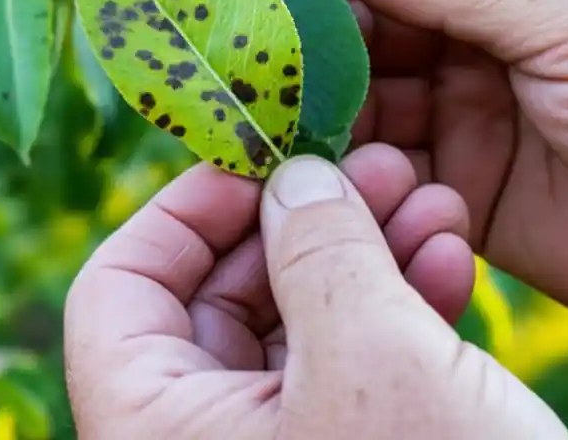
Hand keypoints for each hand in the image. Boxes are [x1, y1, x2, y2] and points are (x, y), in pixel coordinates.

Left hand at [65, 147, 567, 438]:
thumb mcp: (373, 361)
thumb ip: (321, 251)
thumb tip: (291, 177)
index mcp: (153, 432)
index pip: (118, 288)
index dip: (185, 209)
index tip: (263, 156)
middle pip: (219, 298)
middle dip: (302, 220)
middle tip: (373, 161)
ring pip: (297, 326)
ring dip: (363, 252)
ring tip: (430, 197)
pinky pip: (350, 369)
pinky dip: (394, 308)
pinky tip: (449, 257)